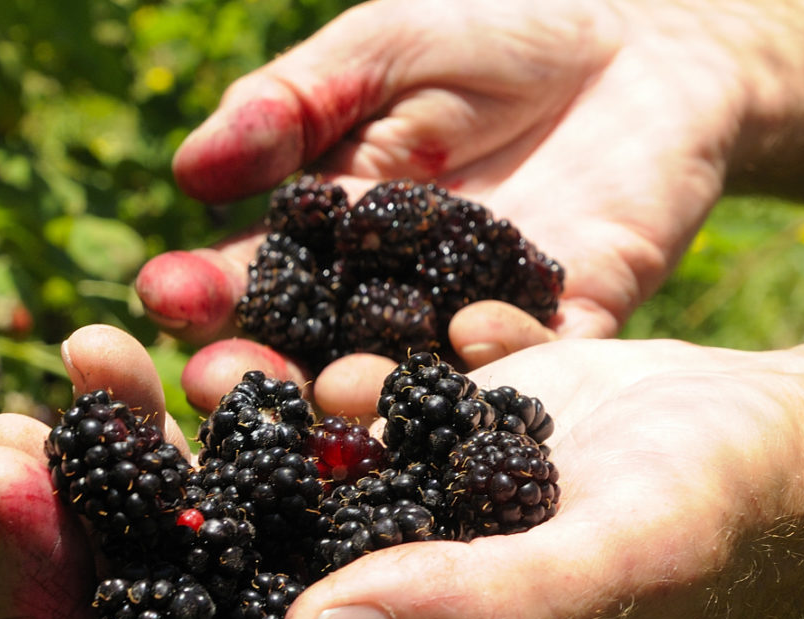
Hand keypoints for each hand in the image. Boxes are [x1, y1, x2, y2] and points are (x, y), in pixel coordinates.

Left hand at [0, 327, 803, 618]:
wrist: (762, 438)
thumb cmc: (713, 522)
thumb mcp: (604, 562)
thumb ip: (466, 604)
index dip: (95, 602)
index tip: (17, 505)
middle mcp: (360, 603)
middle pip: (192, 574)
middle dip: (91, 513)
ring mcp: (366, 524)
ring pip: (224, 487)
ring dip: (145, 426)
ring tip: (80, 352)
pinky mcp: (385, 447)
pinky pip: (284, 419)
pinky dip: (229, 380)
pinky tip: (181, 327)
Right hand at [139, 0, 746, 413]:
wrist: (641, 38)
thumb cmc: (490, 28)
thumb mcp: (379, 49)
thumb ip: (291, 106)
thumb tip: (191, 170)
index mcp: (334, 231)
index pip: (258, 272)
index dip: (209, 287)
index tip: (162, 294)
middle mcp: (394, 293)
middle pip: (320, 346)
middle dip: (264, 367)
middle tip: (209, 386)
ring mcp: (478, 314)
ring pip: (411, 372)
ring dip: (365, 391)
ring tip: (321, 397)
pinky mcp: (568, 320)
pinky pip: (534, 354)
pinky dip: (505, 356)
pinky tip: (470, 346)